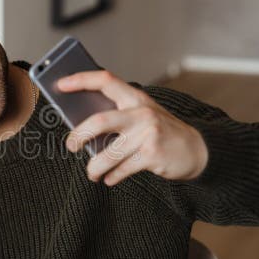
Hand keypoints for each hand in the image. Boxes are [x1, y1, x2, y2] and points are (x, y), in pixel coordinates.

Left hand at [58, 70, 208, 185]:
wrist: (198, 150)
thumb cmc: (161, 131)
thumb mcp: (142, 115)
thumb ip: (118, 115)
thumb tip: (80, 127)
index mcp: (136, 98)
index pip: (106, 80)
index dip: (81, 80)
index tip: (60, 85)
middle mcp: (142, 113)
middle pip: (99, 121)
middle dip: (78, 136)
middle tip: (70, 146)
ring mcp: (147, 134)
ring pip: (107, 155)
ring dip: (94, 168)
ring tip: (91, 173)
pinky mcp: (152, 155)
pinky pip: (121, 169)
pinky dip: (112, 177)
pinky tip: (109, 179)